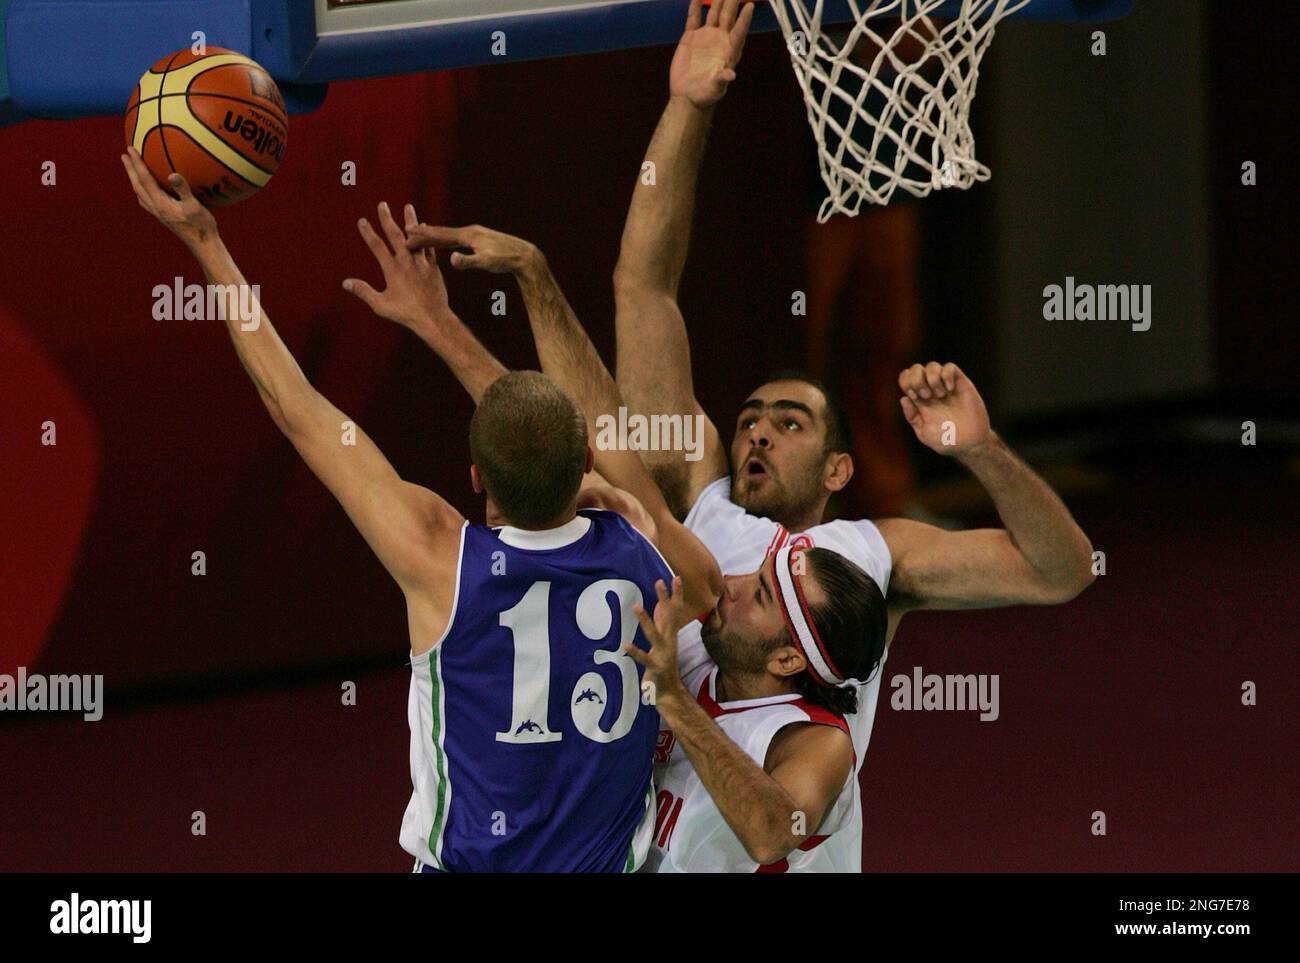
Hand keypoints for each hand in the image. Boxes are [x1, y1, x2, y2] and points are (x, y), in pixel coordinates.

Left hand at [120, 148, 217, 248]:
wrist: (203, 245)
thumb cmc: (202, 226)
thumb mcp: (195, 206)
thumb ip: (183, 190)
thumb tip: (172, 174)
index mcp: (160, 204)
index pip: (145, 179)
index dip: (136, 163)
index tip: (130, 149)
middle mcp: (156, 208)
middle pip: (137, 186)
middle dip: (130, 169)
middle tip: (124, 155)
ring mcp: (158, 214)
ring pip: (140, 193)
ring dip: (134, 179)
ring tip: (131, 169)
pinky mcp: (163, 217)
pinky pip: (147, 200)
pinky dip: (142, 190)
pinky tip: (147, 189)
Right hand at [344, 202, 452, 331]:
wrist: (433, 318)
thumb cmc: (405, 314)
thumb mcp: (380, 305)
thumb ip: (363, 291)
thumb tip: (345, 282)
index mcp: (392, 269)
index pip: (377, 246)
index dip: (368, 232)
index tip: (362, 220)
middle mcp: (407, 262)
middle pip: (395, 235)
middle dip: (387, 219)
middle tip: (382, 204)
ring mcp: (421, 263)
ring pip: (415, 237)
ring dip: (410, 221)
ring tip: (409, 206)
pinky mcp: (434, 267)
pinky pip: (429, 247)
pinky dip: (426, 236)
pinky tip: (425, 227)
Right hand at [405, 224, 541, 275]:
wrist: (524, 255)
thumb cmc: (506, 260)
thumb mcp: (486, 263)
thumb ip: (468, 261)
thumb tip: (451, 259)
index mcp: (468, 236)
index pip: (441, 235)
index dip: (423, 235)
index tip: (407, 234)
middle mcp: (470, 231)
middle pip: (442, 233)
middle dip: (423, 234)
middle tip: (404, 234)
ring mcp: (475, 234)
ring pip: (448, 235)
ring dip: (433, 236)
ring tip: (418, 236)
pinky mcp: (479, 239)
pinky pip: (457, 239)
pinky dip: (445, 240)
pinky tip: (442, 243)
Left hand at [625, 577, 689, 706]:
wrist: (669, 691)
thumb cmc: (663, 663)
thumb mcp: (664, 640)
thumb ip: (663, 623)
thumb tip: (661, 605)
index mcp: (670, 634)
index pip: (676, 611)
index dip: (677, 594)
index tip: (676, 577)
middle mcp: (669, 641)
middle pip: (668, 617)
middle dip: (665, 599)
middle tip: (659, 581)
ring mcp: (663, 654)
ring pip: (654, 634)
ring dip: (645, 620)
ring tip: (636, 606)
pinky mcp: (655, 667)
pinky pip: (644, 658)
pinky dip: (636, 651)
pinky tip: (626, 645)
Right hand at [670, 0, 754, 107]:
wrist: (687, 96)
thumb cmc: (705, 94)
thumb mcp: (715, 88)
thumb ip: (722, 79)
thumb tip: (731, 75)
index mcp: (729, 51)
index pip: (739, 31)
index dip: (745, 19)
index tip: (750, 5)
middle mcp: (720, 40)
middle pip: (728, 16)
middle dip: (732, 1)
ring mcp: (706, 37)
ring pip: (714, 14)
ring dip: (717, 0)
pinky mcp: (691, 38)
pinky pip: (694, 19)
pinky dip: (695, 8)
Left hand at [898, 362, 991, 455]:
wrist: (970, 443)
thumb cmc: (946, 440)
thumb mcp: (924, 432)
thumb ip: (912, 416)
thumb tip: (904, 398)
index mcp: (919, 400)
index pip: (905, 379)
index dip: (905, 382)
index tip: (914, 396)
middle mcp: (930, 390)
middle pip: (916, 369)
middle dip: (917, 379)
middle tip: (926, 396)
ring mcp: (945, 385)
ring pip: (932, 365)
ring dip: (932, 378)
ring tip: (940, 394)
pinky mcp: (960, 384)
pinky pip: (950, 367)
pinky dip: (946, 374)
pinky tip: (950, 389)